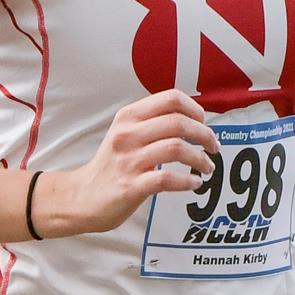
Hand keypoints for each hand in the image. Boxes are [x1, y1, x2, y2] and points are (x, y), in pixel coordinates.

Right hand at [45, 90, 216, 234]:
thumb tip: (195, 120)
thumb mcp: (127, 133)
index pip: (171, 99)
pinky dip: (188, 181)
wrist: (82, 196)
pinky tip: (194, 183)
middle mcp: (128, 134)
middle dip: (204, 134)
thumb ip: (154, 122)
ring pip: (177, 148)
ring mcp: (128, 160)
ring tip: (207, 167)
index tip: (204, 123)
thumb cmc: (113, 164)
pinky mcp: (130, 186)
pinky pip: (167, 179)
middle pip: (179, 123)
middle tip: (213, 147)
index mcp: (129, 117)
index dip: (195, 110)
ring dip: (200, 159)